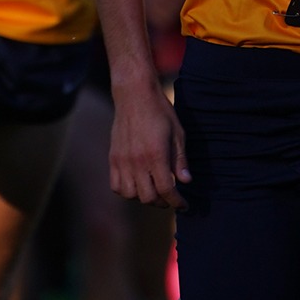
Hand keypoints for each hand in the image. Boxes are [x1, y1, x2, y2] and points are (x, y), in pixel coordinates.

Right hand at [108, 84, 189, 210]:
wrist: (135, 95)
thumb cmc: (160, 112)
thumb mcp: (178, 134)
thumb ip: (180, 160)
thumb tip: (186, 181)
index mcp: (156, 155)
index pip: (166, 190)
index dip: (177, 201)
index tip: (184, 205)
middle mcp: (137, 161)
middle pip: (148, 197)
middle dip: (162, 202)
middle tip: (170, 198)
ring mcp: (122, 160)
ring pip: (131, 194)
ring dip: (144, 197)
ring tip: (153, 191)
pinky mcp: (113, 158)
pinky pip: (116, 185)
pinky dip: (127, 190)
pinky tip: (137, 184)